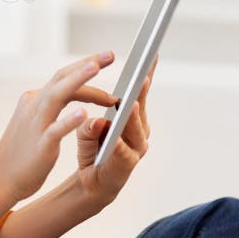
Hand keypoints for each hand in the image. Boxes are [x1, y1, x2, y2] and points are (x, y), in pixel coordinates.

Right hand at [0, 51, 118, 204]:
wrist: (0, 178)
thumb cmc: (20, 152)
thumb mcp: (35, 121)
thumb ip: (51, 106)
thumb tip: (74, 97)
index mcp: (34, 100)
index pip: (62, 78)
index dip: (84, 68)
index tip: (104, 60)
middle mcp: (34, 106)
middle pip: (62, 78)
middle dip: (86, 64)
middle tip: (110, 54)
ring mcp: (35, 124)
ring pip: (57, 95)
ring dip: (77, 80)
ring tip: (96, 68)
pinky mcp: (40, 145)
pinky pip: (54, 129)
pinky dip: (68, 120)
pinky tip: (84, 113)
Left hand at [74, 53, 157, 207]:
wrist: (91, 182)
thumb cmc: (93, 149)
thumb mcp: (88, 130)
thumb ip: (92, 123)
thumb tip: (99, 121)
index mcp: (132, 117)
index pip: (137, 92)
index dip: (143, 74)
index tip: (150, 54)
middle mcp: (139, 131)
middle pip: (140, 107)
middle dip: (142, 91)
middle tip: (143, 74)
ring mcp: (135, 148)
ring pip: (134, 130)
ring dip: (133, 117)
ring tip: (131, 103)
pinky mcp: (125, 165)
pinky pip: (123, 153)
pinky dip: (118, 145)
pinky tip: (114, 139)